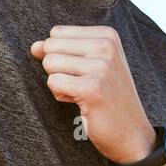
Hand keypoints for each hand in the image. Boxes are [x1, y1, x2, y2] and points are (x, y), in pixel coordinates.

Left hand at [30, 25, 154, 165]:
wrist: (131, 133)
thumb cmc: (107, 98)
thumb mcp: (88, 65)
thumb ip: (60, 50)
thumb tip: (35, 46)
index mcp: (108, 35)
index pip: (57, 33)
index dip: (62, 56)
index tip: (85, 72)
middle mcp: (107, 46)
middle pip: (50, 46)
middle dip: (57, 69)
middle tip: (82, 84)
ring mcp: (102, 66)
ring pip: (50, 63)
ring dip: (59, 84)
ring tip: (83, 93)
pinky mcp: (92, 87)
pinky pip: (53, 82)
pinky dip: (61, 95)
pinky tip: (82, 102)